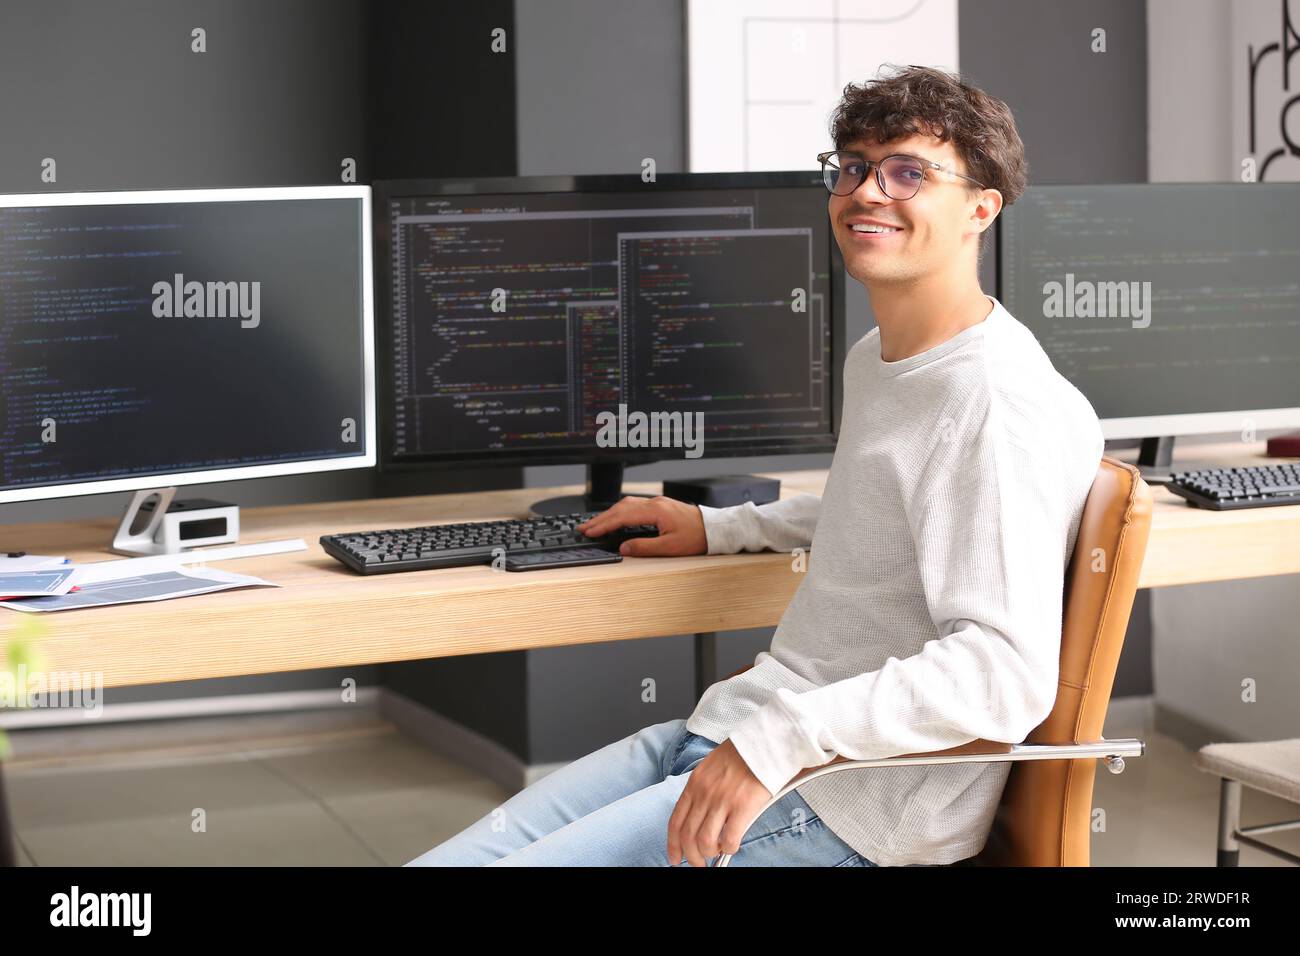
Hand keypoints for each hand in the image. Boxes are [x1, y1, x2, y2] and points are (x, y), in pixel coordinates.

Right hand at [576, 495, 707, 556]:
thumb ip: (644, 547)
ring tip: (596, 523)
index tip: (590, 531)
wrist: (715, 529)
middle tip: (585, 527)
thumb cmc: (697, 538)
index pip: (622, 516)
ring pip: (627, 504)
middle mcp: (655, 503)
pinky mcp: (661, 506)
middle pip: (621, 507)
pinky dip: (621, 512)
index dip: (604, 525)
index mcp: (655, 511)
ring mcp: (658, 502)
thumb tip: (623, 548)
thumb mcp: (670, 548)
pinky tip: (617, 517)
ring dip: (610, 514)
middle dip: (601, 518)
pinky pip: (635, 505)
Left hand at [666, 740, 771, 866]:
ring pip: (705, 842)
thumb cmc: (744, 753)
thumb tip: (702, 816)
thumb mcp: (712, 767)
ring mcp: (722, 800)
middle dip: (691, 857)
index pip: (675, 821)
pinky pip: (729, 839)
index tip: (674, 858)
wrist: (767, 741)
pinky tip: (732, 845)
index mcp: (695, 783)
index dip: (673, 845)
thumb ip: (704, 790)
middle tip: (699, 864)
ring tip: (717, 853)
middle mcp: (704, 793)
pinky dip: (728, 848)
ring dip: (709, 854)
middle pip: (687, 837)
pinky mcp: (742, 806)